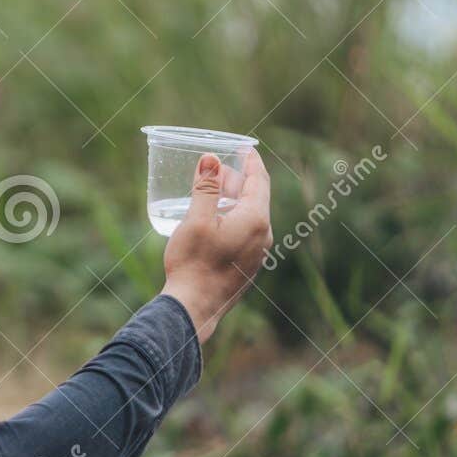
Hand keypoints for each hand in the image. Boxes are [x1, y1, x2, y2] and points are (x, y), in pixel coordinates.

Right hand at [159, 150, 272, 344]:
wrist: (194, 308)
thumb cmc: (193, 263)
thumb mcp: (195, 219)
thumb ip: (204, 187)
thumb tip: (211, 159)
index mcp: (255, 219)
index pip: (259, 180)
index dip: (251, 161)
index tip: (245, 148)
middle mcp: (263, 235)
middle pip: (256, 198)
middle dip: (238, 181)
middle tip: (218, 170)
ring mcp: (258, 254)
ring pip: (250, 217)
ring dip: (234, 201)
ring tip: (213, 194)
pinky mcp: (248, 267)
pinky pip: (246, 234)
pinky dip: (233, 219)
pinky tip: (215, 223)